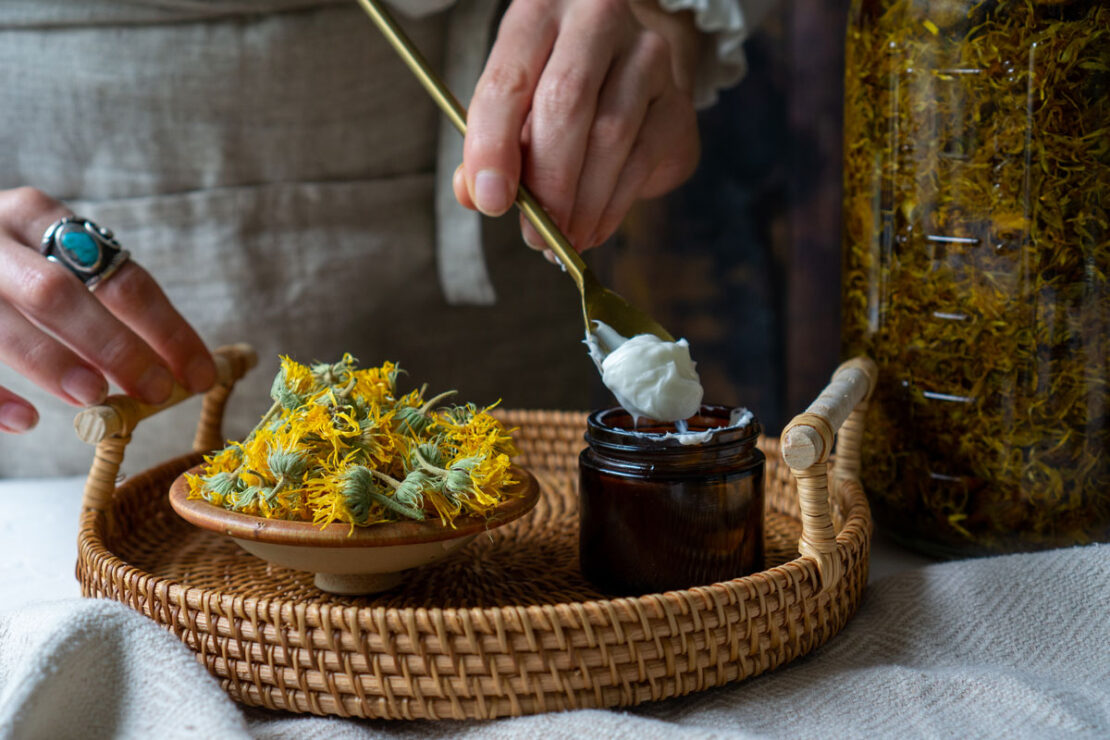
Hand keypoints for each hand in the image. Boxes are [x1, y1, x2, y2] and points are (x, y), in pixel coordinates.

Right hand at [0, 187, 215, 432]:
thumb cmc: (0, 265)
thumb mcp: (43, 257)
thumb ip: (98, 298)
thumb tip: (172, 367)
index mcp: (35, 217)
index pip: (120, 276)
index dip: (166, 328)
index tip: (200, 374)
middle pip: (59, 294)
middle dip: (114, 346)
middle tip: (154, 392)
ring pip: (4, 320)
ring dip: (53, 363)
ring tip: (95, 398)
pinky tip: (26, 420)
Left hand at [455, 0, 700, 253]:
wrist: (626, 66)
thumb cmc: (555, 84)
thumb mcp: (513, 100)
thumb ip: (488, 143)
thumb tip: (473, 193)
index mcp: (540, 12)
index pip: (509, 80)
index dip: (494, 146)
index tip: (491, 201)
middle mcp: (598, 20)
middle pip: (566, 103)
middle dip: (547, 182)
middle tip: (534, 232)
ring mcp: (646, 55)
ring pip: (610, 136)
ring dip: (582, 203)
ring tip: (561, 239)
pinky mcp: (677, 99)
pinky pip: (642, 160)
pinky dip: (613, 206)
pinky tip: (592, 228)